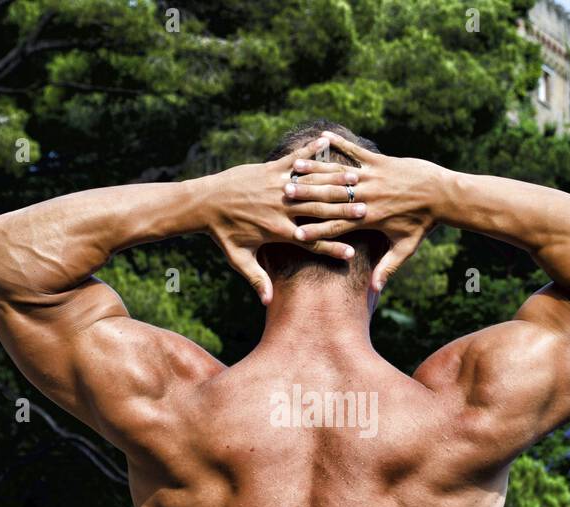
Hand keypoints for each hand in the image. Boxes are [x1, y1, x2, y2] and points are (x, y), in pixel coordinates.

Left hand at [202, 137, 365, 303]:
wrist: (204, 202)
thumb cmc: (222, 233)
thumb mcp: (239, 259)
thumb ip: (256, 279)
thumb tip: (268, 302)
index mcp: (277, 231)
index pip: (310, 242)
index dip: (331, 249)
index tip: (352, 256)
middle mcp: (280, 209)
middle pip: (318, 212)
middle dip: (343, 213)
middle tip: (366, 213)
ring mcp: (276, 187)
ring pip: (311, 184)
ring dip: (334, 181)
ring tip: (356, 180)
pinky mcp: (269, 170)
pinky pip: (294, 159)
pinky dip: (310, 151)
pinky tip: (327, 141)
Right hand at [285, 130, 443, 291]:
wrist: (443, 194)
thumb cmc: (424, 224)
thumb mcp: (406, 248)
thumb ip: (387, 268)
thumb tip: (374, 289)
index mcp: (371, 219)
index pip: (337, 227)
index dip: (316, 231)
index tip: (294, 235)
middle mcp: (369, 197)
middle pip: (331, 199)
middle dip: (306, 197)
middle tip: (283, 197)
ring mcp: (374, 177)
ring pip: (338, 174)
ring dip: (315, 170)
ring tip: (293, 168)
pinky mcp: (380, 162)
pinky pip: (355, 151)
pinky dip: (339, 144)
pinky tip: (323, 137)